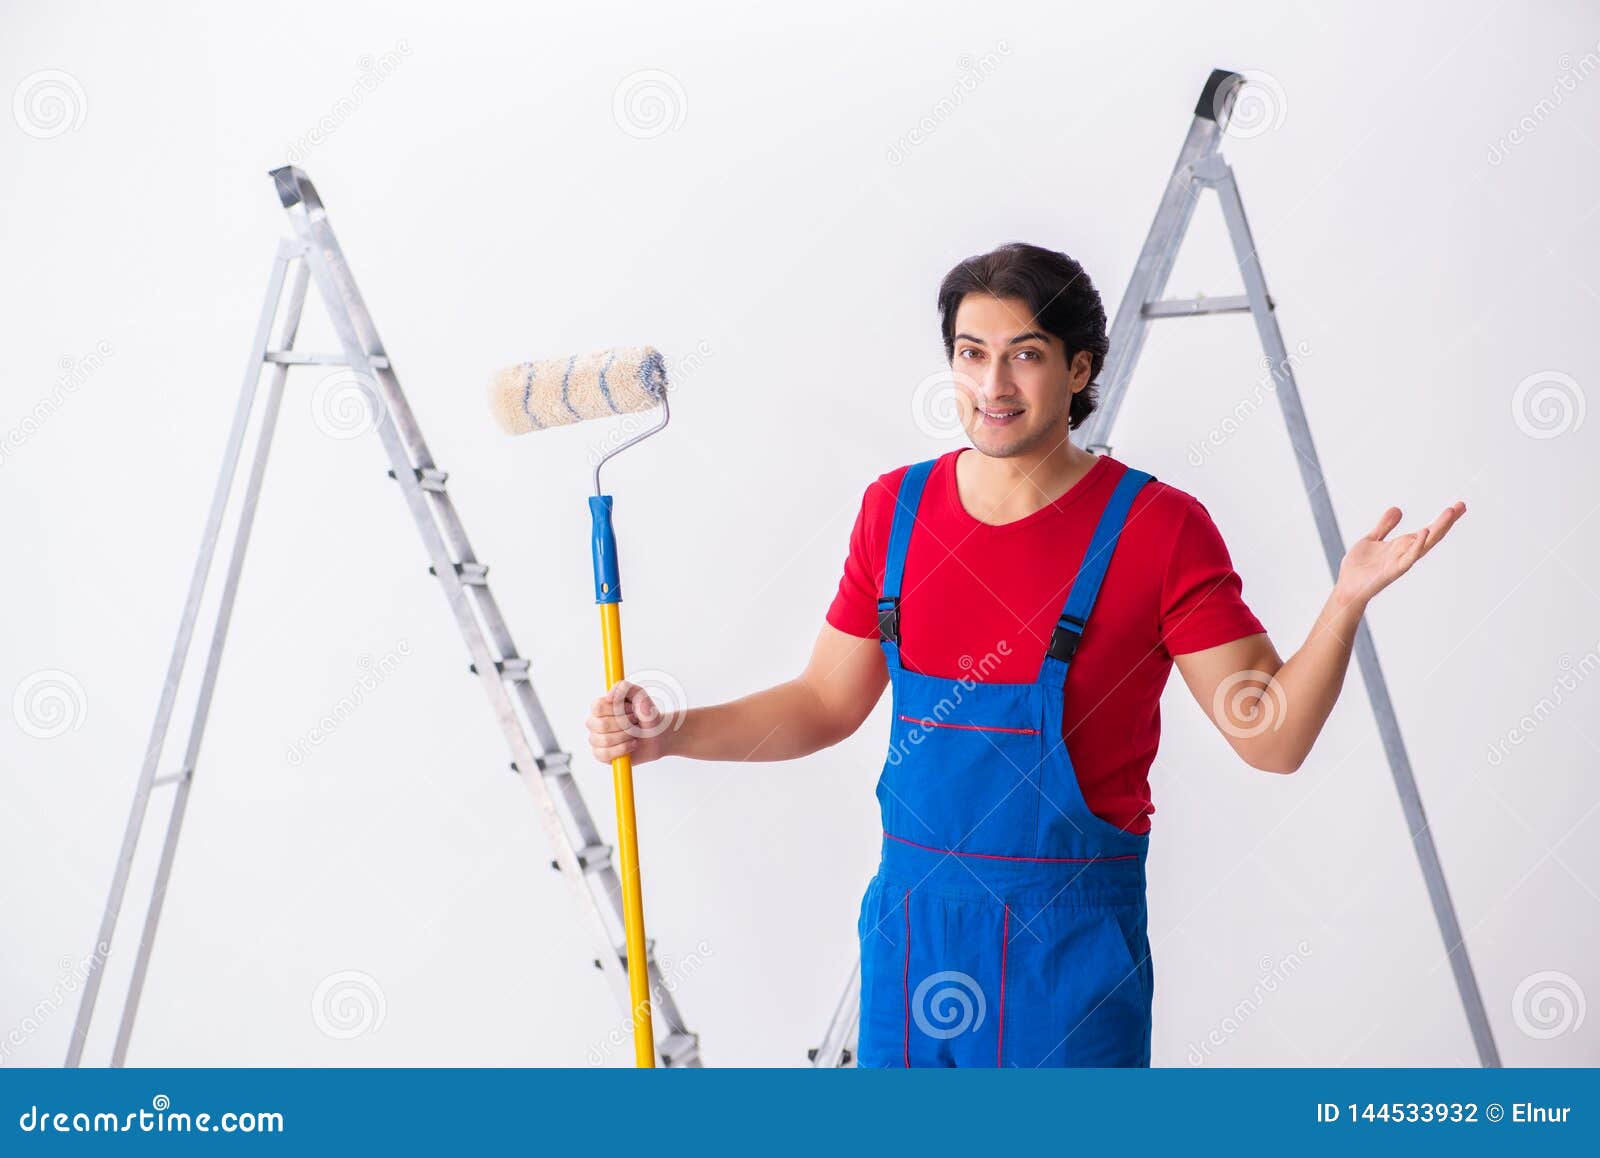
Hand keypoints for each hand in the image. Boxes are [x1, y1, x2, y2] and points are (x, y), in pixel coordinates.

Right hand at [585, 679, 674, 766]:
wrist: (656, 734)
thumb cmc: (646, 714)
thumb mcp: (640, 695)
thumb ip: (625, 688)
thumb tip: (608, 696)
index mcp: (600, 707)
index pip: (597, 707)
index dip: (616, 710)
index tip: (631, 709)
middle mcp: (594, 722)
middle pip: (601, 725)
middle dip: (624, 725)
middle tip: (635, 722)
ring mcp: (596, 739)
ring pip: (604, 740)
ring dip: (625, 737)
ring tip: (635, 734)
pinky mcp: (600, 755)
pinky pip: (605, 754)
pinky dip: (623, 749)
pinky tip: (632, 744)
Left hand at [1334, 501, 1465, 609]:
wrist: (1346, 586)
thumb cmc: (1359, 567)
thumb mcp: (1371, 539)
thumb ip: (1385, 526)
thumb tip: (1397, 509)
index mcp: (1402, 545)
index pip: (1428, 530)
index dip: (1442, 519)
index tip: (1458, 506)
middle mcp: (1406, 553)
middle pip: (1432, 535)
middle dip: (1447, 521)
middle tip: (1462, 506)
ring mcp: (1401, 562)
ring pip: (1425, 544)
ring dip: (1438, 529)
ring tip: (1450, 513)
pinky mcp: (1392, 570)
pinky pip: (1408, 558)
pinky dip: (1417, 546)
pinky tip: (1423, 532)